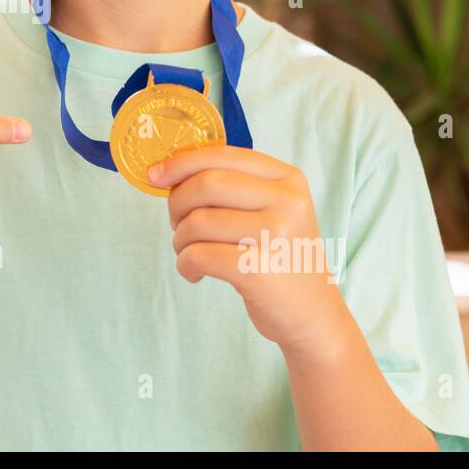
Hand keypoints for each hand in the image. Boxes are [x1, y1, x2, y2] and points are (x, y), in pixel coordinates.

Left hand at [147, 144, 348, 355]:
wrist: (314, 313)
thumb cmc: (279, 257)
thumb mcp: (272, 210)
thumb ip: (232, 186)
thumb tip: (166, 171)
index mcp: (287, 179)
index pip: (223, 155)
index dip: (181, 162)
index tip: (155, 175)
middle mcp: (287, 201)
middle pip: (206, 184)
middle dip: (177, 203)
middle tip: (176, 224)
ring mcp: (277, 234)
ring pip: (198, 221)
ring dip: (180, 240)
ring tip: (189, 253)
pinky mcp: (260, 269)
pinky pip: (199, 255)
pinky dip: (186, 264)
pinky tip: (194, 273)